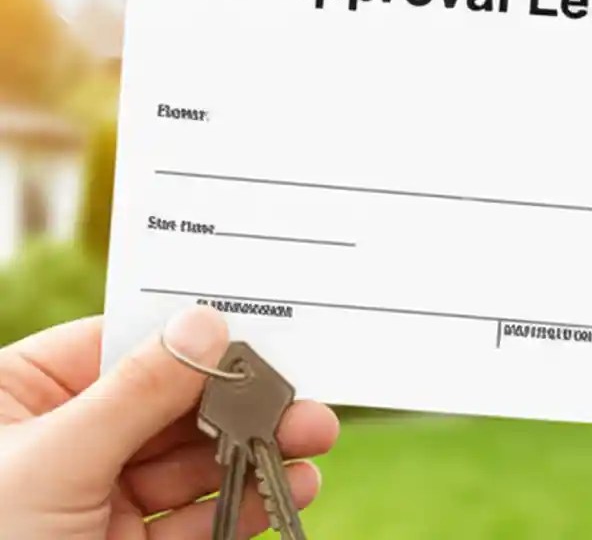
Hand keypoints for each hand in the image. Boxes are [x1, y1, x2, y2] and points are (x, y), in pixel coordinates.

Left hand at [0, 307, 339, 538]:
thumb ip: (137, 391)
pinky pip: (196, 518)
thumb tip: (204, 324)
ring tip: (311, 442)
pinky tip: (288, 486)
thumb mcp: (55, 461)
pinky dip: (244, 503)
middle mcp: (60, 442)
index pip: (118, 346)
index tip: (258, 339)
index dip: (191, 340)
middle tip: (300, 400)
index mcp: (17, 398)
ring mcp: (95, 499)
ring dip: (255, 451)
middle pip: (169, 404)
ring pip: (191, 461)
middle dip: (239, 403)